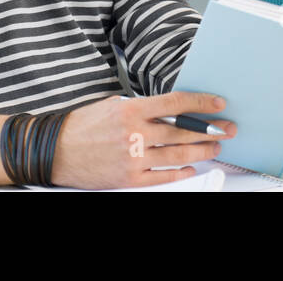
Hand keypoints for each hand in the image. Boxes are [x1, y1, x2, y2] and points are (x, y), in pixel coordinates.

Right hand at [50, 91, 237, 188]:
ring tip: (215, 148)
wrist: (55, 150)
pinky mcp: (128, 178)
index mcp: (131, 110)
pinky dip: (180, 172)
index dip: (201, 102)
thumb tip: (172, 109)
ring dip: (201, 151)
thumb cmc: (84, 125)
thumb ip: (143, 108)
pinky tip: (190, 168)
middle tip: (227, 130)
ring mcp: (133, 158)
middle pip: (183, 131)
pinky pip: (162, 177)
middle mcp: (135, 133)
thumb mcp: (114, 105)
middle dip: (211, 131)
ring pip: (178, 155)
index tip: (219, 103)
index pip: (176, 103)